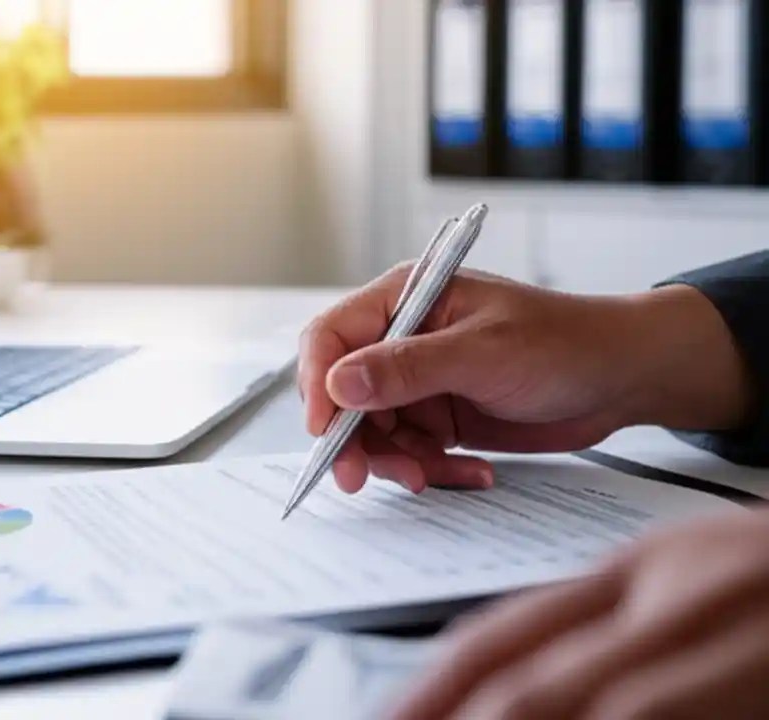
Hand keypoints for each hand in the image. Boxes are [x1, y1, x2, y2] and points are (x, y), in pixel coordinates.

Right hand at [298, 266, 752, 493]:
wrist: (623, 379)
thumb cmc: (565, 344)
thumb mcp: (482, 354)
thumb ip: (407, 369)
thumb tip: (339, 385)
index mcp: (405, 299)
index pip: (332, 337)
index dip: (317, 383)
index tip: (325, 428)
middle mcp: (403, 339)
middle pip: (345, 394)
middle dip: (354, 438)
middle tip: (361, 477)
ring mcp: (420, 381)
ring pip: (374, 431)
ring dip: (397, 461)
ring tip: (434, 477)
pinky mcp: (439, 417)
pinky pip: (411, 452)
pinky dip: (433, 470)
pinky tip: (473, 472)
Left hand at [392, 508, 768, 719]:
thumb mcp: (684, 580)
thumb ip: (603, 624)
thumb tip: (504, 681)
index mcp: (639, 572)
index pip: (504, 633)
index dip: (435, 688)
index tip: (390, 719)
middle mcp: (672, 607)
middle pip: (534, 688)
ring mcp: (729, 651)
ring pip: (602, 714)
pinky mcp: (765, 687)